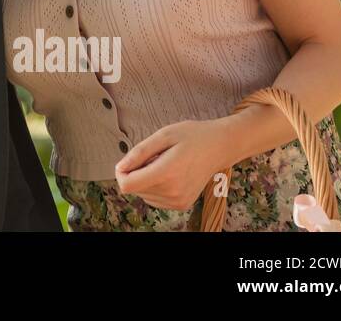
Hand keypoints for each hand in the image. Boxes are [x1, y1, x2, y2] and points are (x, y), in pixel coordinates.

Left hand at [113, 119, 231, 210]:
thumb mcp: (163, 135)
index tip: (130, 161)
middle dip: (137, 173)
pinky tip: (169, 173)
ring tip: (164, 163)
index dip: (122, 173)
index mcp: (167, 173)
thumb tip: (120, 168)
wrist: (220, 147)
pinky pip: (155, 199)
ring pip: (144, 195)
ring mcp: (179, 201)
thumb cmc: (192, 137)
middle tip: (155, 157)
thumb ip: (139, 153)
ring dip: (147, 179)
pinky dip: (155, 186)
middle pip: (135, 189)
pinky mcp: (182, 204)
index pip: (127, 185)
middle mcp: (173, 192)